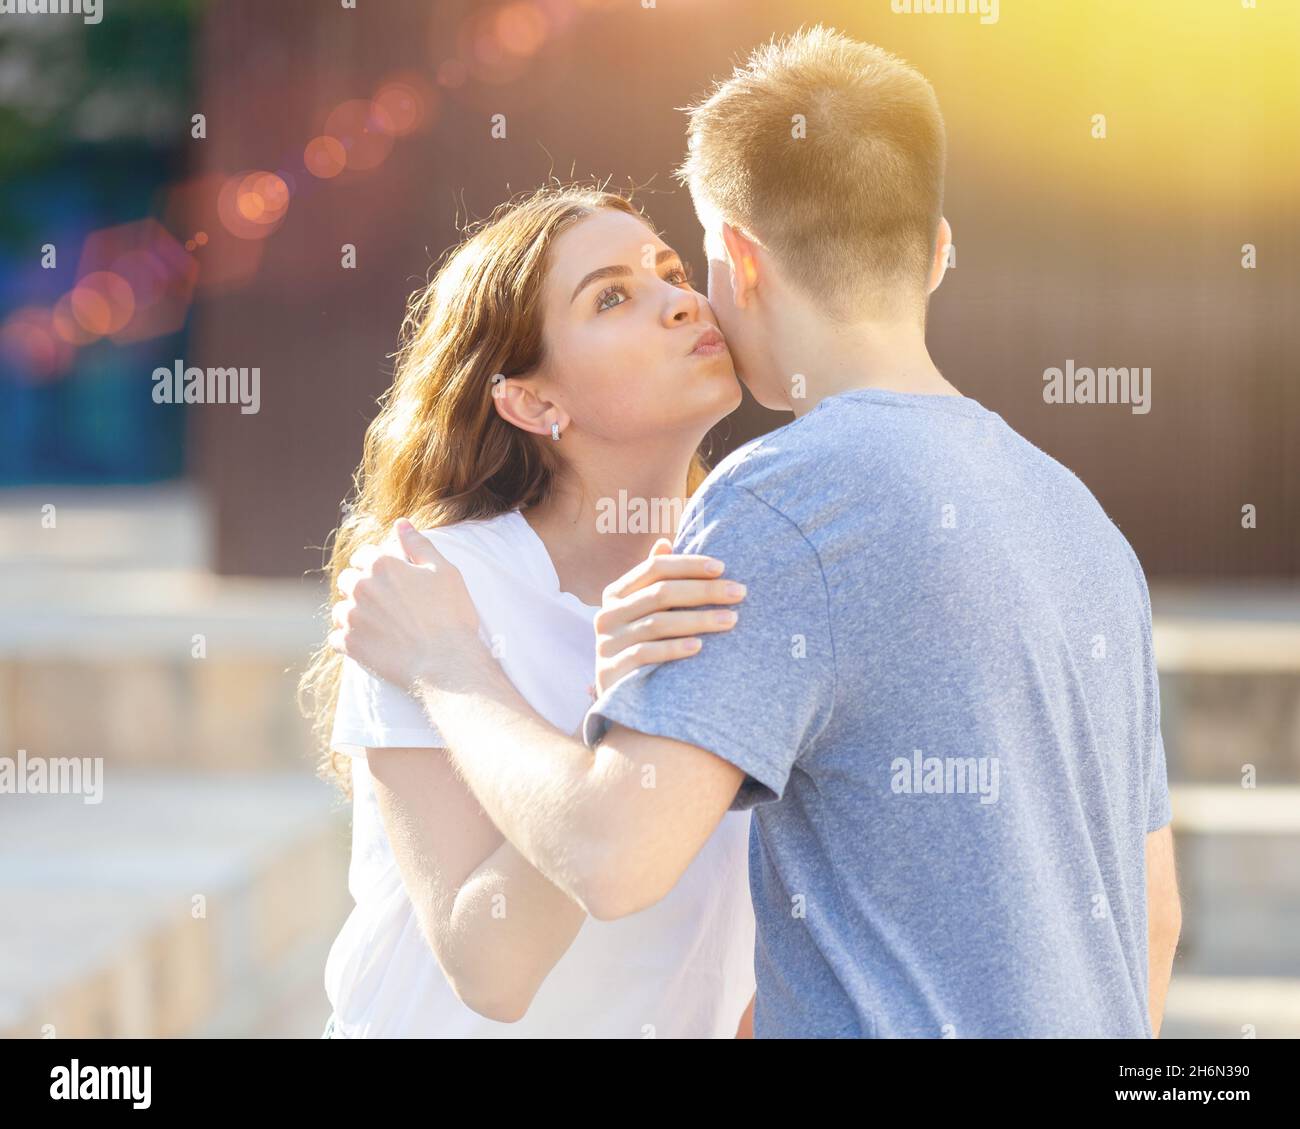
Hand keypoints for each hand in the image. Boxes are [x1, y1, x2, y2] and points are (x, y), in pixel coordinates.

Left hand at [329, 519, 482, 690]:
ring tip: (378, 625)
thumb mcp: (444, 571)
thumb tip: (401, 523)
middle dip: (361, 586)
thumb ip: (419, 544)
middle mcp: (360, 587)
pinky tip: (369, 644)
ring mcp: (352, 617)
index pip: (364, 555)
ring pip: (341, 609)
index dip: (376, 564)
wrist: (446, 663)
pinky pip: (336, 639)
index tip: (390, 578)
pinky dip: (348, 640)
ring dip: (353, 613)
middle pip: (348, 580)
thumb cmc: (450, 616)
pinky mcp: (350, 645)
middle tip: (385, 603)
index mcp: (381, 565)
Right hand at [593, 537, 746, 695]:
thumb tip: (665, 542)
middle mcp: (607, 615)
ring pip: (657, 623)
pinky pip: (644, 654)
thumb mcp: (644, 612)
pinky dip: (673, 649)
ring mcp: (606, 643)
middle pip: (661, 593)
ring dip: (699, 620)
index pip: (654, 568)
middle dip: (704, 591)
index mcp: (616, 593)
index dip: (689, 565)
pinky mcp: (610, 671)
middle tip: (739, 592)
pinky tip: (700, 647)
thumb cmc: (641, 645)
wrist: (620, 698)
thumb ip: (654, 580)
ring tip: (731, 620)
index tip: (722, 567)